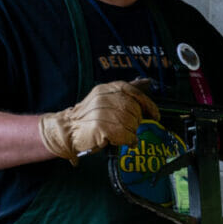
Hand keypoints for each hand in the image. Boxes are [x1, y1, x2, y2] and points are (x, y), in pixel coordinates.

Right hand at [37, 81, 157, 162]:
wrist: (67, 129)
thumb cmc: (89, 117)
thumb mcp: (105, 98)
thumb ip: (125, 91)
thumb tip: (146, 82)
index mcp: (108, 88)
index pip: (135, 92)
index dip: (148, 105)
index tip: (155, 115)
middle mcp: (105, 97)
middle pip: (135, 111)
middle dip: (135, 123)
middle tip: (126, 128)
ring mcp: (102, 111)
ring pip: (132, 125)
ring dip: (129, 133)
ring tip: (119, 134)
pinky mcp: (101, 127)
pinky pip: (125, 136)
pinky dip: (125, 141)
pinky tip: (117, 140)